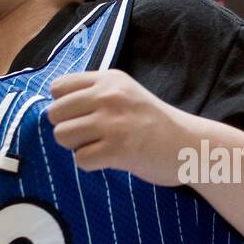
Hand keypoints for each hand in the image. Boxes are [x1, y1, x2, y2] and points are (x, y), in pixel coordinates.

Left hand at [47, 70, 190, 186]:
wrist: (189, 145)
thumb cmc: (154, 123)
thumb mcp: (126, 93)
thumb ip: (95, 95)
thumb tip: (55, 109)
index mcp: (109, 80)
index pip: (58, 87)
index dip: (64, 106)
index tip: (82, 116)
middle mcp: (108, 96)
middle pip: (54, 114)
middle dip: (68, 128)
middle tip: (93, 136)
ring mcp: (112, 123)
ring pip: (62, 136)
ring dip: (77, 146)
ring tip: (101, 146)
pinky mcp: (117, 149)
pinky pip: (80, 159)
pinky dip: (91, 164)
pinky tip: (111, 159)